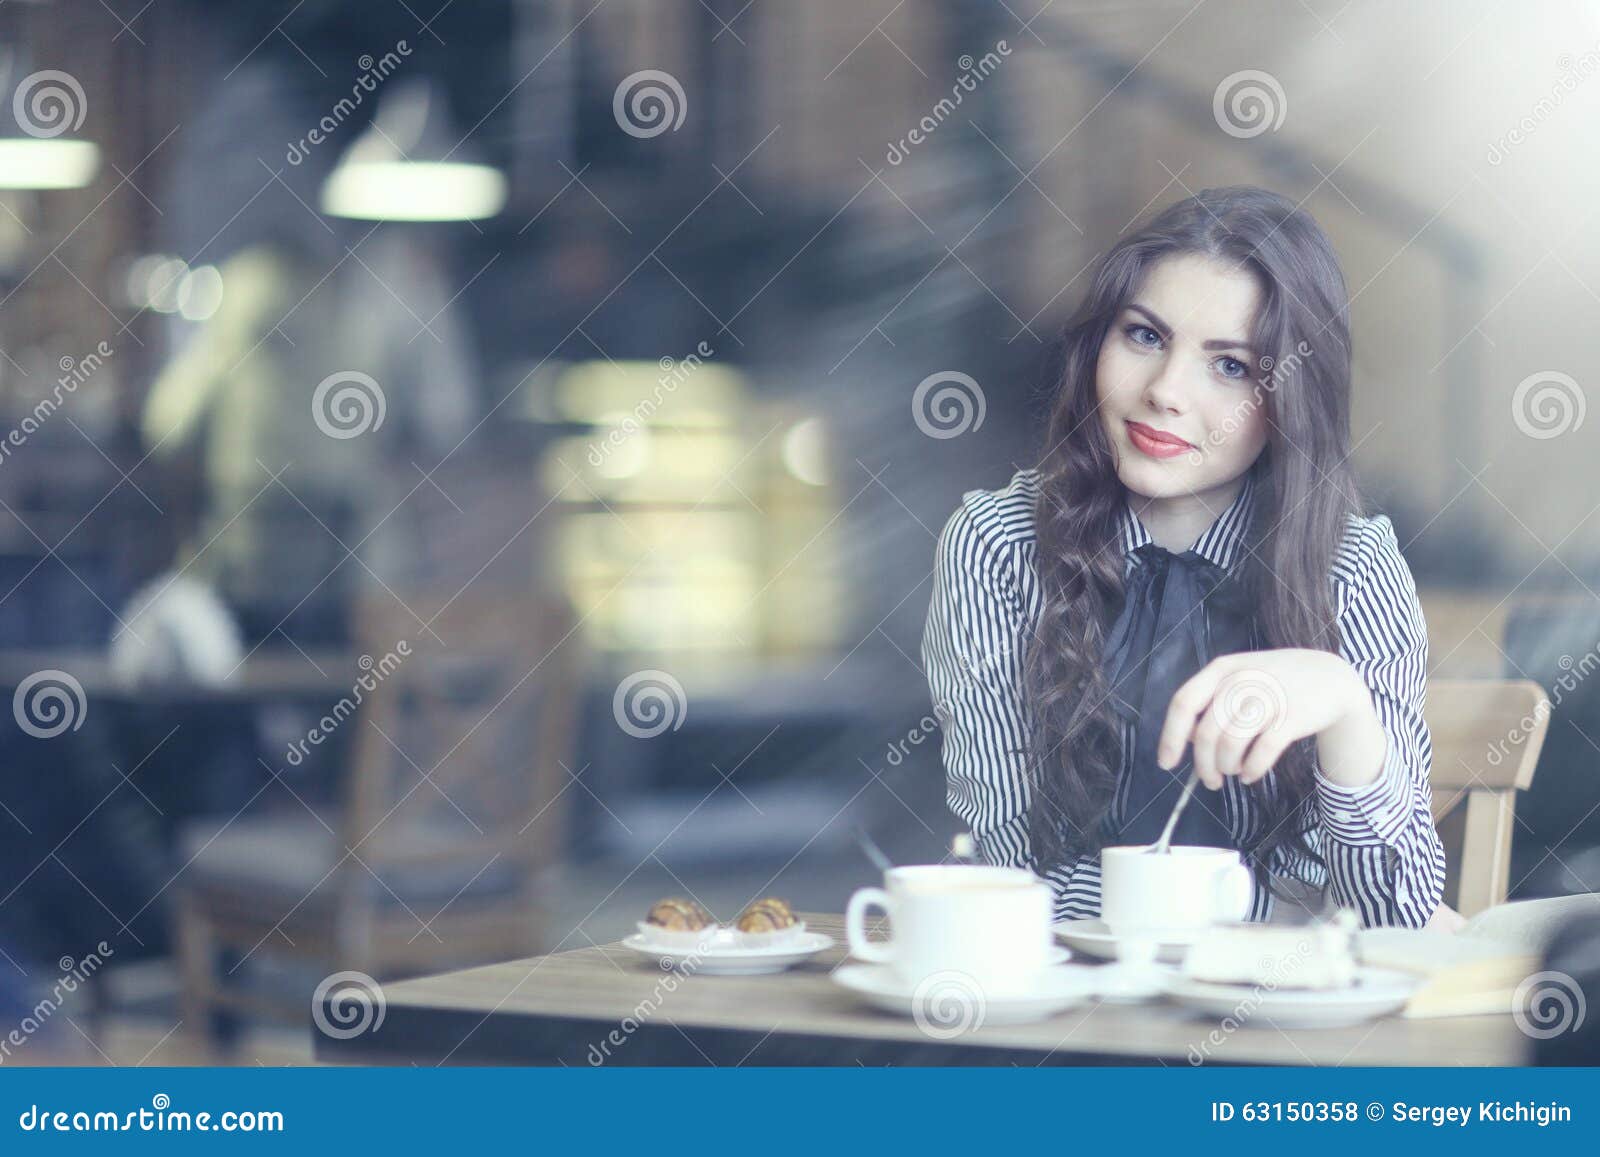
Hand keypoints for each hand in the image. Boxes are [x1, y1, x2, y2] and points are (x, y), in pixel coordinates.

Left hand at [1155, 649, 1367, 789]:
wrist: (1332, 678)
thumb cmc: (1275, 682)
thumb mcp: (1240, 679)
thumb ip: (1212, 702)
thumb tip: (1188, 739)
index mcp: (1222, 669)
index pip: (1184, 703)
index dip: (1171, 736)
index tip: (1166, 763)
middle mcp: (1242, 680)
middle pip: (1206, 733)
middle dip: (1204, 765)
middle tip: (1210, 781)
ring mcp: (1268, 697)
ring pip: (1230, 745)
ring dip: (1227, 768)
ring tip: (1234, 772)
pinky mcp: (1292, 717)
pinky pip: (1261, 753)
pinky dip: (1252, 771)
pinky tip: (1251, 775)